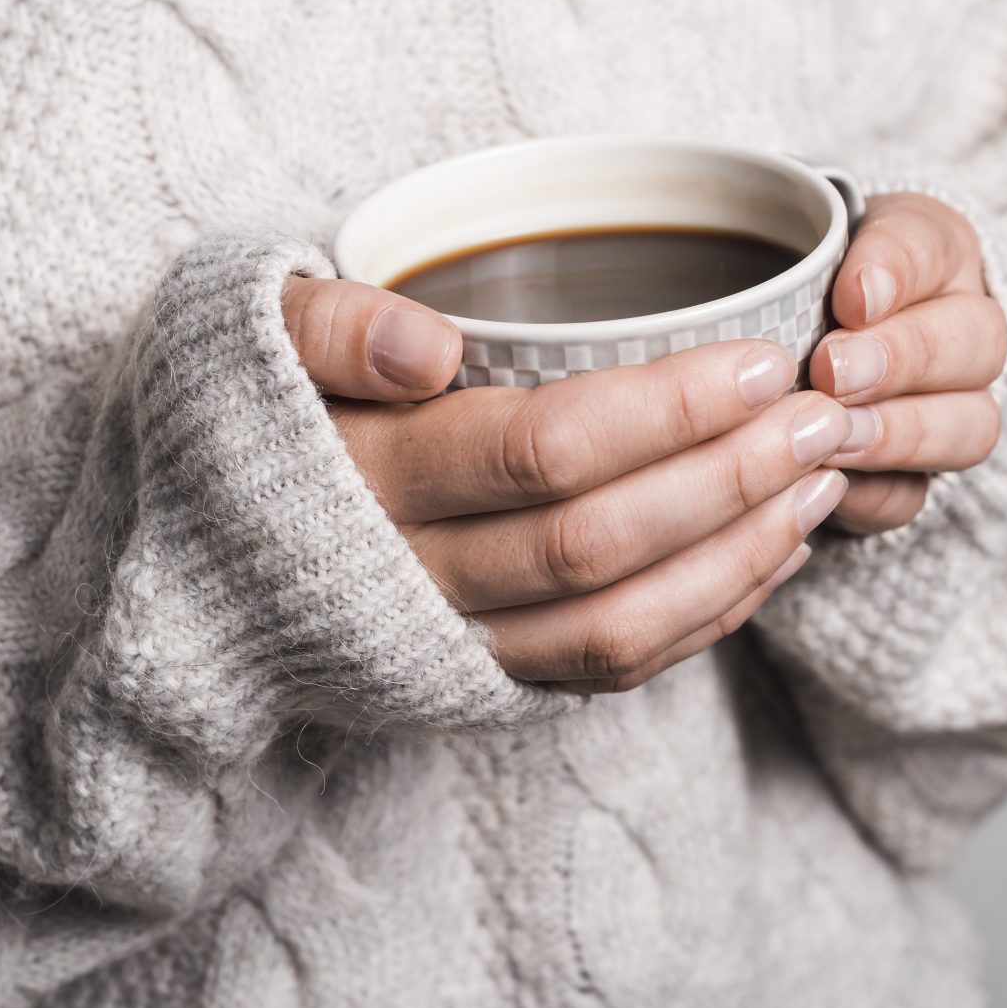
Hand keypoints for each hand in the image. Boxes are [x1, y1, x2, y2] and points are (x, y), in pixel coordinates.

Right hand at [280, 276, 852, 692]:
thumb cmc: (237, 418)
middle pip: (598, 541)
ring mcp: (449, 644)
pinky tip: (774, 551)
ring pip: (617, 624)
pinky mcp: (481, 684)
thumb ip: (323, 324)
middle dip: (729, 476)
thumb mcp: (238, 336)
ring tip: (824, 478)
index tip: (762, 359)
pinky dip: (707, 618)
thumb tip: (427, 344)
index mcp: (361, 477)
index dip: (665, 409)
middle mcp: (409, 577)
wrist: (182, 574)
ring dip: (738, 554)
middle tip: (824, 413)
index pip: (540, 448)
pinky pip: (609, 672)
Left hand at [810, 193, 1006, 533]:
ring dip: (900, 433)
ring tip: (835, 437)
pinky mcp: (920, 477)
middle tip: (833, 372)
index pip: (933, 245)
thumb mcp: (792, 252)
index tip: (851, 297)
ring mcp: (955, 408)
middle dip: (903, 360)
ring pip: (972, 426)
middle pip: (978, 342)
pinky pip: (919, 495)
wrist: (785, 345)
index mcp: (934, 251)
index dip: (897, 271)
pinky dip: (876, 494)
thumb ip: (797, 265)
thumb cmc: (790, 286)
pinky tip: (829, 485)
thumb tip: (773, 297)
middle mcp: (964, 328)